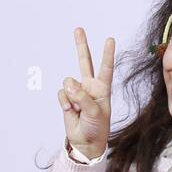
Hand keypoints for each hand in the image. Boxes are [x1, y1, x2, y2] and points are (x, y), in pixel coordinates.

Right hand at [58, 27, 113, 160]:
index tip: (110, 39)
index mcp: (102, 89)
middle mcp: (90, 87)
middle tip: (78, 29)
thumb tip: (68, 84)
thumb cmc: (97, 128)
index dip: (107, 54)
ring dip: (72, 96)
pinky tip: (71, 112)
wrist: (85, 143)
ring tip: (78, 109)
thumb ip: (82, 97)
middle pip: (85, 62)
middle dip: (81, 45)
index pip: (105, 68)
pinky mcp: (66, 99)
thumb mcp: (95, 113)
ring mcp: (77, 92)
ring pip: (69, 82)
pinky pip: (61, 94)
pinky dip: (65, 104)